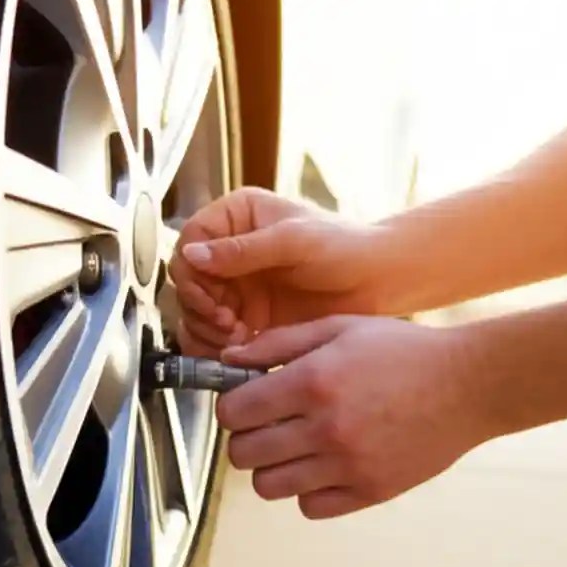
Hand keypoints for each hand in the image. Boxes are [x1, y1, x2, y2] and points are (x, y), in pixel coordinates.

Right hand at [169, 188, 394, 357]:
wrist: (380, 282)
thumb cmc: (345, 246)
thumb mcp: (292, 241)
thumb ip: (242, 250)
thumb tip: (193, 255)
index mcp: (237, 217)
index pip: (190, 240)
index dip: (192, 271)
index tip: (210, 297)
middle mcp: (230, 250)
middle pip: (187, 280)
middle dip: (200, 306)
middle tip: (226, 323)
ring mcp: (236, 285)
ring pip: (195, 310)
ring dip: (207, 329)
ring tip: (237, 338)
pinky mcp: (245, 315)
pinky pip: (214, 333)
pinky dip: (217, 346)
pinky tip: (238, 349)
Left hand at [215, 316, 493, 518]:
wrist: (469, 385)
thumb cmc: (402, 350)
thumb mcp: (338, 329)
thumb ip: (277, 343)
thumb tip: (228, 358)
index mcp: (312, 382)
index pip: (234, 412)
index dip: (231, 407)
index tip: (243, 403)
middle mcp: (326, 427)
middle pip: (243, 454)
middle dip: (245, 438)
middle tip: (266, 426)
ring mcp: (348, 464)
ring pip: (268, 486)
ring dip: (271, 468)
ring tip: (292, 448)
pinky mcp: (371, 491)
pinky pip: (310, 507)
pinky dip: (308, 490)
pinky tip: (324, 465)